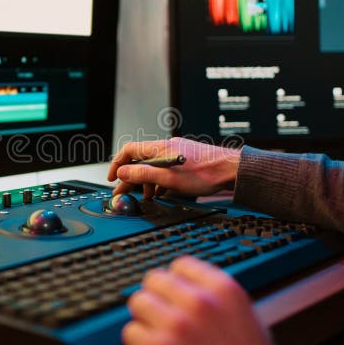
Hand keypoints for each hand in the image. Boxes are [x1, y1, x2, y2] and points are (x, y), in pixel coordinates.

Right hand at [107, 138, 240, 198]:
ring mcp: (176, 154)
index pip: (129, 151)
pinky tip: (162, 192)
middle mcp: (167, 148)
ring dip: (146, 182)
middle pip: (140, 161)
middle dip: (131, 178)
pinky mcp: (185, 161)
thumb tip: (122, 173)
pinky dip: (159, 181)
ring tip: (147, 196)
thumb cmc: (205, 173)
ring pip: (153, 167)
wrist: (231, 171)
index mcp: (160, 148)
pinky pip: (165, 170)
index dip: (117, 164)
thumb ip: (143, 175)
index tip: (113, 177)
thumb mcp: (168, 178)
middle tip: (124, 192)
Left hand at [122, 256, 291, 344]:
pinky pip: (130, 333)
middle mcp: (200, 300)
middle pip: (154, 279)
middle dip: (157, 298)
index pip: (181, 264)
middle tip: (162, 317)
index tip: (174, 295)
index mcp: (224, 288)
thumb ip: (216, 296)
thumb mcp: (245, 316)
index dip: (175, 282)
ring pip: (138, 302)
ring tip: (158, 336)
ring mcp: (178, 324)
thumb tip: (188, 286)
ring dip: (145, 319)